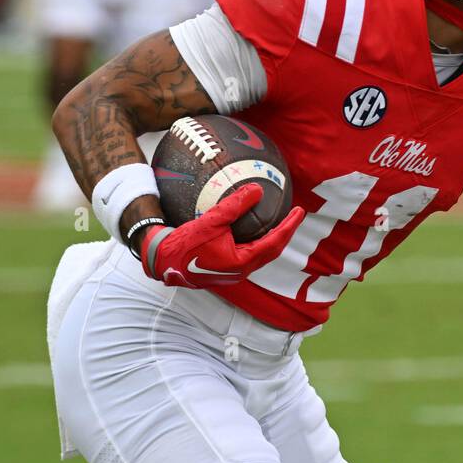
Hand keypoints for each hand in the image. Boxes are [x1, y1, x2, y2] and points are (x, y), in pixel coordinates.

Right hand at [141, 183, 303, 288]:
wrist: (162, 262)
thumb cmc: (184, 245)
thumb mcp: (211, 221)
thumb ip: (235, 205)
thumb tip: (257, 190)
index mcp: (242, 262)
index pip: (275, 242)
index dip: (290, 226)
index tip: (300, 211)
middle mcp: (241, 270)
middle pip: (272, 251)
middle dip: (285, 233)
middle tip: (294, 216)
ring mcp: (233, 272)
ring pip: (261, 255)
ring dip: (273, 239)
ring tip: (279, 222)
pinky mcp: (224, 270)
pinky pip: (249, 254)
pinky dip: (258, 242)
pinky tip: (253, 229)